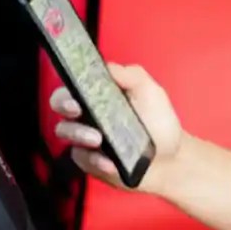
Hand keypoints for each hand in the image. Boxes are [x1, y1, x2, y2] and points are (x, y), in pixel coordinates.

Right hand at [50, 63, 184, 195]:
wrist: (170, 158)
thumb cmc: (160, 122)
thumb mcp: (151, 92)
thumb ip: (130, 75)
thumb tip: (108, 66)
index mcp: (102, 92)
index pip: (76, 82)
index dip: (71, 85)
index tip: (77, 93)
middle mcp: (89, 112)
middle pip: (60, 104)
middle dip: (64, 105)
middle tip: (78, 111)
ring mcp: (86, 136)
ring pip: (65, 131)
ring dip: (78, 134)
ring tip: (98, 140)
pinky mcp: (89, 159)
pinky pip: (81, 158)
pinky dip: (94, 160)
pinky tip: (110, 163)